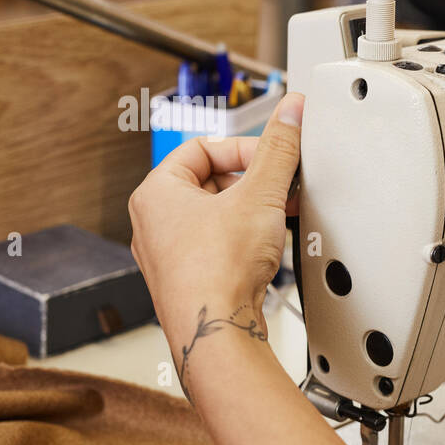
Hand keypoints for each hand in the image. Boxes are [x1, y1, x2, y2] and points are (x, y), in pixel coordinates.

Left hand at [129, 93, 303, 371]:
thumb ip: (278, 149)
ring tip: (276, 220)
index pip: (203, 148)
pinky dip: (245, 242)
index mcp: (155, 193)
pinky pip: (220, 246)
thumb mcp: (259, 195)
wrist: (214, 331)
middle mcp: (154, 223)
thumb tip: (290, 113)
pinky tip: (266, 251)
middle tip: (281, 190)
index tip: (273, 160)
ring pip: (217, 216)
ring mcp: (169, 255)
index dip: (245, 150)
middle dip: (253, 184)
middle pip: (212, 181)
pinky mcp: (190, 281)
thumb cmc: (215, 271)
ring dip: (252, 213)